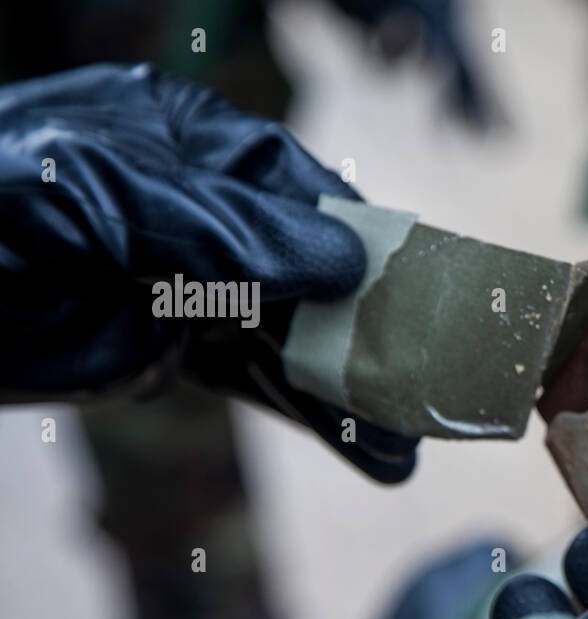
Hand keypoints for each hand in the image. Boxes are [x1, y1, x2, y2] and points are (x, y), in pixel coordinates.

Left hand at [0, 62, 416, 481]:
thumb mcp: (98, 196)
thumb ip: (221, 226)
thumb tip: (346, 262)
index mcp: (192, 147)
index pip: (306, 193)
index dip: (372, 249)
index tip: (430, 300)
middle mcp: (207, 213)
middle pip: (318, 274)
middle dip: (379, 336)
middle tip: (440, 391)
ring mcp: (195, 286)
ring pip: (299, 340)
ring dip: (359, 393)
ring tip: (415, 444)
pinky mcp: (179, 351)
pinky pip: (264, 384)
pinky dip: (318, 417)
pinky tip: (372, 453)